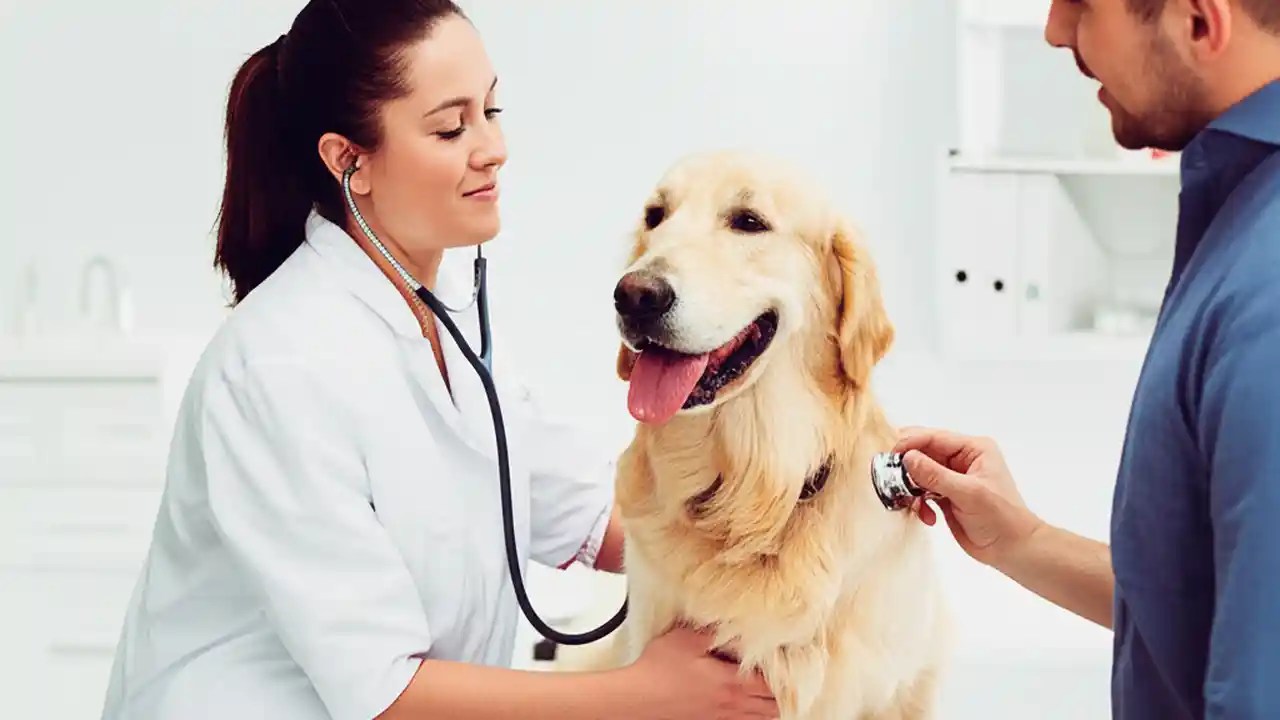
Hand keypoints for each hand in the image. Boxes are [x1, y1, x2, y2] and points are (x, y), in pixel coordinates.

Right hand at [624, 624, 777, 719]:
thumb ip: (714, 632)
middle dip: (780, 692)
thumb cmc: (658, 670)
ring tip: (765, 690)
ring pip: (759, 719)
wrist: (636, 699)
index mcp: (731, 684)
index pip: (772, 684)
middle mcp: (731, 705)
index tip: (783, 659)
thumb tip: (735, 623)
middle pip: (771, 706)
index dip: (782, 673)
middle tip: (780, 675)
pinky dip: (750, 716)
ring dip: (767, 706)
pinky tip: (744, 704)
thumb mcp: (686, 640)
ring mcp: (720, 718)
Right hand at [893, 427, 1044, 570]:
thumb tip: (907, 458)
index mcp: (973, 449)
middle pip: (923, 454)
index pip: (934, 438)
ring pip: (919, 474)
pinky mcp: (946, 496)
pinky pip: (922, 492)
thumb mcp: (968, 493)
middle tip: (890, 478)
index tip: (889, 455)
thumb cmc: (1001, 518)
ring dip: (911, 488)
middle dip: (907, 467)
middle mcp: (962, 460)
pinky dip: (918, 503)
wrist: (1012, 549)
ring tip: (908, 502)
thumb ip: (936, 475)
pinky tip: (927, 516)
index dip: (910, 443)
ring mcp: (953, 478)